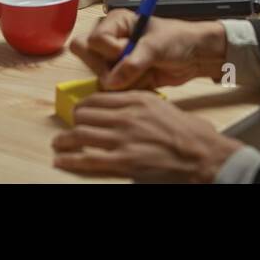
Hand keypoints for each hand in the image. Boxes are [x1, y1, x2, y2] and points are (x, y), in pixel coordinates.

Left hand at [51, 91, 244, 182]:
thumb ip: (139, 107)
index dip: (84, 106)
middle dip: (74, 122)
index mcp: (137, 99)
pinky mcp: (123, 161)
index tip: (80, 112)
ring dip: (65, 140)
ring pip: (81, 135)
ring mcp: (123, 139)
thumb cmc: (190, 133)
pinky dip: (70, 160)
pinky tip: (61, 161)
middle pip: (85, 115)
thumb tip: (123, 112)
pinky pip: (88, 160)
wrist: (201, 154)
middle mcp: (126, 116)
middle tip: (69, 129)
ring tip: (58, 144)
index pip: (98, 98)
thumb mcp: (162, 107)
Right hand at [69, 9, 226, 90]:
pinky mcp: (122, 78)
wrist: (195, 56)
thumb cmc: (178, 40)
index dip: (109, 50)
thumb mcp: (156, 46)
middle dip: (110, 67)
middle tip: (133, 66)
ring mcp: (114, 61)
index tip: (126, 51)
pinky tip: (147, 81)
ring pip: (100, 77)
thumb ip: (133, 63)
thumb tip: (111, 82)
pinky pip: (113, 91)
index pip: (93, 40)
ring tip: (146, 72)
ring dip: (124, 80)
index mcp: (115, 23)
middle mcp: (110, 40)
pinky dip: (130, 89)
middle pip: (88, 57)